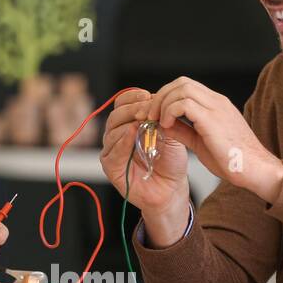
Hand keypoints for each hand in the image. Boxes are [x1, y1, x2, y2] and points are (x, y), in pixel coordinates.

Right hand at [100, 88, 190, 213]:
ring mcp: (112, 150)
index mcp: (128, 124)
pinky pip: (112, 151)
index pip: (122, 104)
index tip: (148, 95)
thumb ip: (160, 119)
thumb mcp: (170, 134)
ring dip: (128, 123)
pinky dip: (122, 141)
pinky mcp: (110, 166)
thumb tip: (154, 102)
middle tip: (147, 109)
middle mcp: (117, 135)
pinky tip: (132, 134)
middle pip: (116, 115)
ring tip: (143, 121)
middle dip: (132, 109)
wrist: (172, 188)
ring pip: (112, 130)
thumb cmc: (170, 162)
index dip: (133, 97)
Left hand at [147, 77, 282, 203]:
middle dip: (161, 95)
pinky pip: (185, 104)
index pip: (186, 86)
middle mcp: (217, 102)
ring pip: (182, 88)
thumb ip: (182, 130)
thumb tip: (163, 124)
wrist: (256, 171)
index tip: (156, 113)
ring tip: (158, 120)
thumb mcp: (200, 142)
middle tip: (151, 114)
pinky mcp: (213, 120)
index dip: (166, 96)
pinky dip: (170, 111)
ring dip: (163, 103)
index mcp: (216, 105)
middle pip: (182, 82)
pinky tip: (167, 125)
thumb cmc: (232, 159)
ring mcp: (217, 108)